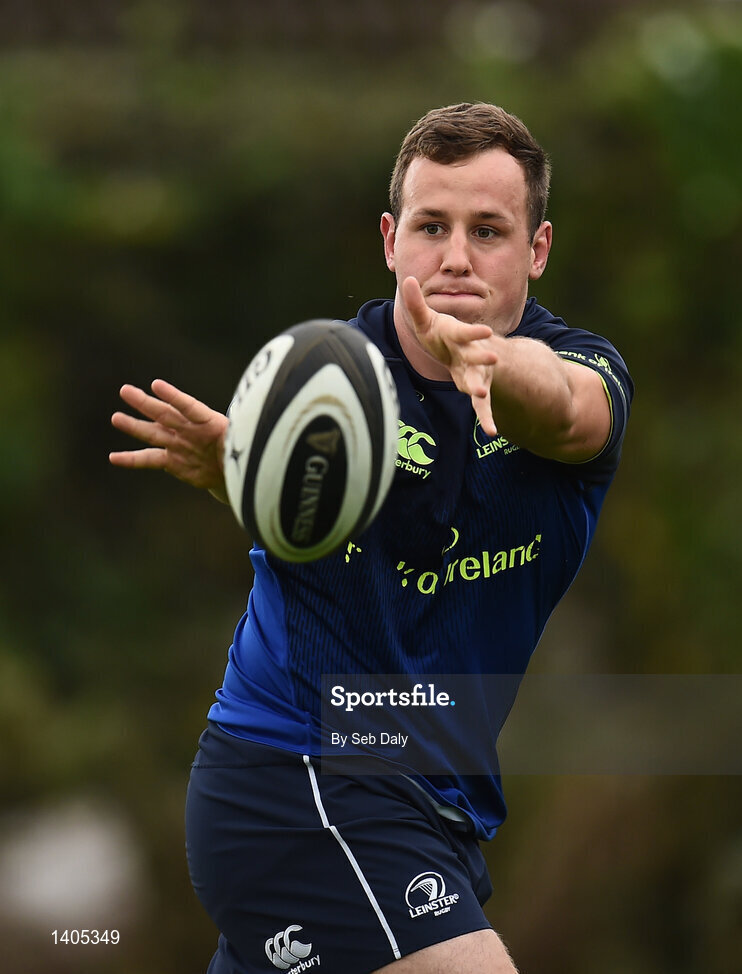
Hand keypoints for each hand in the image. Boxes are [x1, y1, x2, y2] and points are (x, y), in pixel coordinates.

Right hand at [109, 379, 228, 490]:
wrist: (231, 470)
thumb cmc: (239, 450)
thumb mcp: (242, 443)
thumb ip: (234, 438)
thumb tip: (235, 439)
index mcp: (208, 421)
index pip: (189, 406)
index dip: (173, 396)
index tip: (156, 385)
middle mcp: (188, 429)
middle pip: (164, 414)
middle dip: (145, 403)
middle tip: (125, 390)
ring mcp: (177, 443)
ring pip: (152, 433)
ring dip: (133, 426)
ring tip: (115, 418)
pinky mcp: (171, 461)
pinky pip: (148, 459)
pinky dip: (131, 459)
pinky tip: (113, 457)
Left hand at [401, 276, 499, 435]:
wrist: (454, 350)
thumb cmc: (440, 333)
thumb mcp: (425, 319)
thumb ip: (417, 303)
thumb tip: (408, 280)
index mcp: (459, 337)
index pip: (465, 334)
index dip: (474, 333)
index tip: (486, 332)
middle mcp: (471, 354)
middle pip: (478, 357)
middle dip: (484, 358)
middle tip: (493, 360)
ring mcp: (475, 373)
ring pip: (480, 382)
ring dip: (481, 390)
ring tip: (483, 395)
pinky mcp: (474, 389)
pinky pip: (482, 407)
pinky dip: (486, 418)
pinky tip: (491, 432)